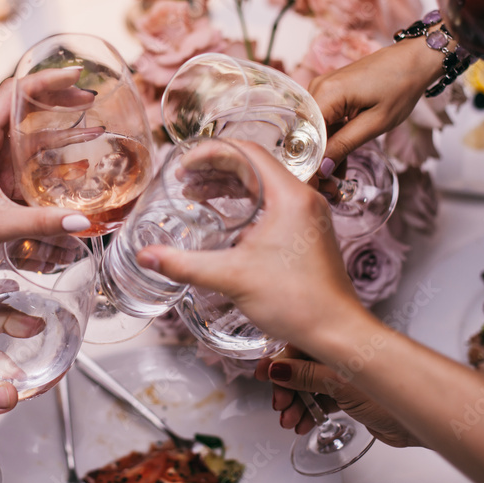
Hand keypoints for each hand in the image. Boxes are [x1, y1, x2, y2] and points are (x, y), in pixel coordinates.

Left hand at [0, 76, 92, 270]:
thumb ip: (41, 222)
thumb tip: (81, 220)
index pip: (14, 91)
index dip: (47, 80)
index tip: (75, 76)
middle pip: (24, 104)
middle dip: (58, 98)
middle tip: (89, 99)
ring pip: (28, 130)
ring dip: (58, 125)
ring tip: (90, 124)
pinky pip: (27, 155)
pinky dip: (51, 151)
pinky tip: (75, 160)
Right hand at [135, 140, 360, 345]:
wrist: (337, 330)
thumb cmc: (297, 301)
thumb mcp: (231, 277)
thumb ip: (184, 264)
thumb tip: (147, 257)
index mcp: (289, 196)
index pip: (246, 152)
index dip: (210, 153)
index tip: (184, 165)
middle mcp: (303, 197)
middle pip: (253, 165)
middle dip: (214, 169)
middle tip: (184, 180)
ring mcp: (308, 214)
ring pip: (262, 184)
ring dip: (228, 185)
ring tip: (196, 195)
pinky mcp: (307, 231)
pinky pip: (272, 203)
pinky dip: (245, 203)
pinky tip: (224, 217)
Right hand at [256, 347, 420, 447]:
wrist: (418, 417)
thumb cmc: (389, 392)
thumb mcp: (338, 382)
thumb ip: (305, 375)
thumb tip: (276, 368)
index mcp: (337, 343)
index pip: (298, 346)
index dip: (278, 362)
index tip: (262, 375)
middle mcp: (341, 357)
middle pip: (301, 369)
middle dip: (286, 389)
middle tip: (279, 406)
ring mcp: (346, 377)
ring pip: (311, 387)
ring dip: (297, 404)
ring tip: (290, 421)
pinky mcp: (352, 397)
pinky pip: (322, 401)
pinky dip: (311, 412)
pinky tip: (304, 424)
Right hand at [307, 40, 433, 172]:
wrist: (414, 60)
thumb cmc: (400, 86)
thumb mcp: (375, 123)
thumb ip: (345, 145)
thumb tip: (322, 169)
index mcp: (326, 93)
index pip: (304, 134)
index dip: (309, 160)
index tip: (319, 183)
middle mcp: (317, 88)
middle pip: (307, 131)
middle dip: (316, 159)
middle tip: (330, 186)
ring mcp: (322, 88)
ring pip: (314, 128)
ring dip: (324, 150)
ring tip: (337, 178)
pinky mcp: (329, 91)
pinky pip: (323, 119)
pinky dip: (331, 138)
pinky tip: (340, 158)